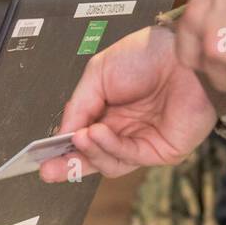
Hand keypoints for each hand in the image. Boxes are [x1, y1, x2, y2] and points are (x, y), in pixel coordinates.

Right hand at [39, 25, 216, 180]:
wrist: (184, 55)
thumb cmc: (149, 54)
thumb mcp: (99, 73)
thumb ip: (79, 104)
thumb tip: (63, 133)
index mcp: (109, 109)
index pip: (82, 136)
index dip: (62, 146)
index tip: (41, 154)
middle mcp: (125, 128)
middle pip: (92, 156)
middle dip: (68, 164)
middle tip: (47, 170)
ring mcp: (142, 141)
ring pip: (107, 162)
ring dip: (89, 152)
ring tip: (79, 136)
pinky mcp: (160, 151)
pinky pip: (128, 156)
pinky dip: (108, 147)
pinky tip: (96, 133)